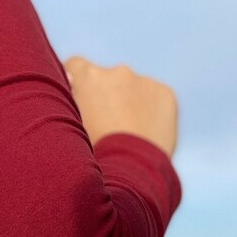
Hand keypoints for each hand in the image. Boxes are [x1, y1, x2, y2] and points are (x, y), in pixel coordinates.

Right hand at [63, 55, 177, 158]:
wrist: (131, 170)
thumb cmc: (93, 155)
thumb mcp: (70, 128)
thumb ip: (70, 103)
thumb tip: (71, 83)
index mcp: (89, 79)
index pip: (75, 66)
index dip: (76, 82)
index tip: (78, 98)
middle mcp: (117, 73)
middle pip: (107, 81)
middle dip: (107, 98)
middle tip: (107, 130)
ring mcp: (144, 82)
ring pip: (133, 91)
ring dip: (130, 106)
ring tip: (128, 138)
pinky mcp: (165, 94)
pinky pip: (155, 100)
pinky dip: (151, 114)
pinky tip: (145, 136)